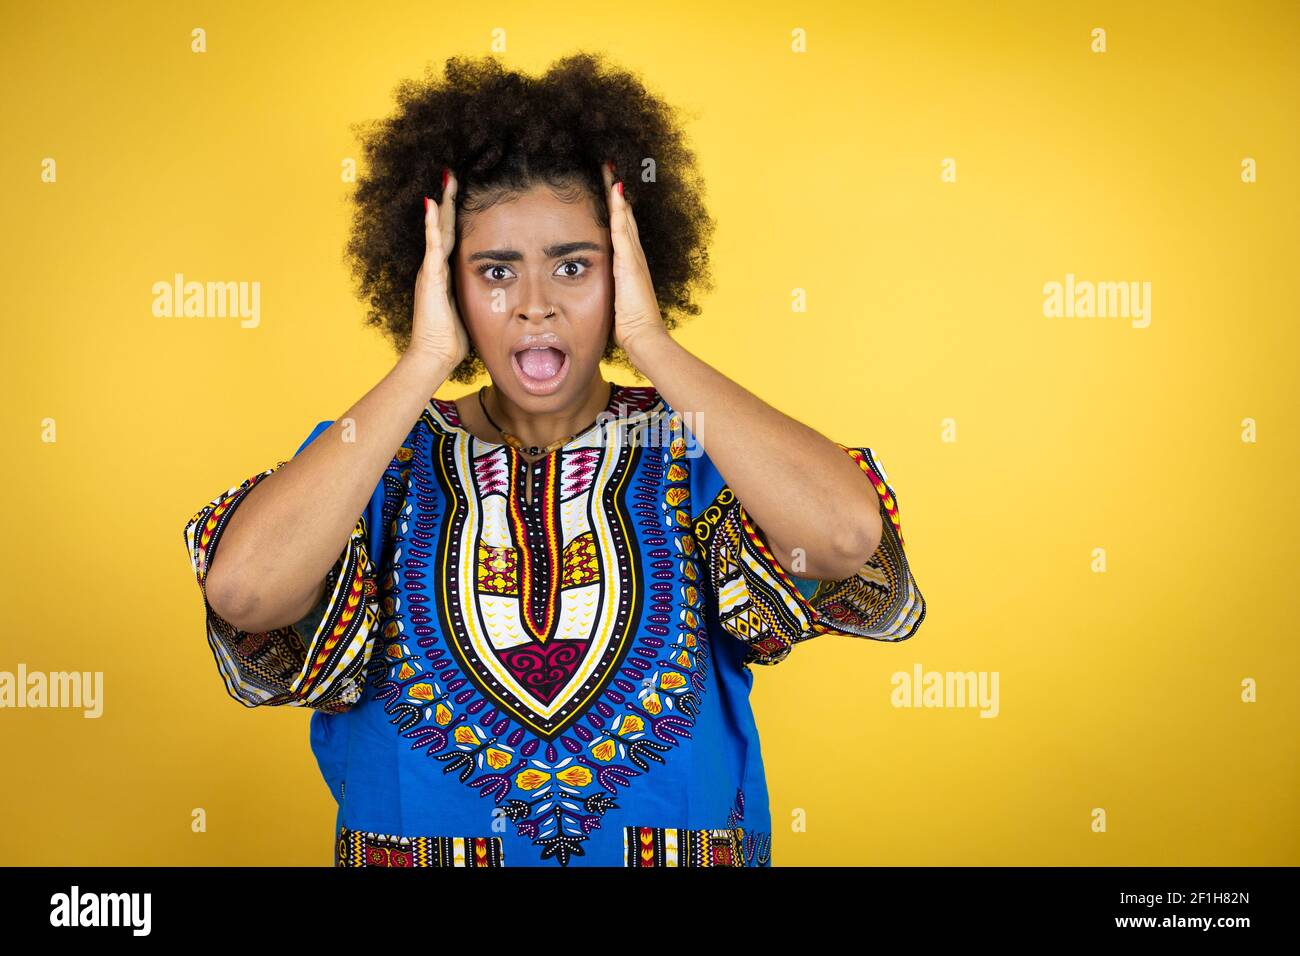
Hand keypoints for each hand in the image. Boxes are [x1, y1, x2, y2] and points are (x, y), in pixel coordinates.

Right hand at [407, 169, 469, 366]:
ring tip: (446, 180)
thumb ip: (475, 298)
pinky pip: (433, 245)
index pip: (453, 238)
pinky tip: (433, 205)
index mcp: (445, 275)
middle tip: (452, 175)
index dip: (456, 217)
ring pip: (438, 230)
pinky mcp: (430, 278)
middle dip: (449, 201)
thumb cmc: (451, 340)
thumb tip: (495, 298)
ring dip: (442, 204)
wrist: (434, 355)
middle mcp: (435, 268)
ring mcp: (430, 271)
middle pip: (445, 227)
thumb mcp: (468, 311)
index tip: (462, 196)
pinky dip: (433, 224)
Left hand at [602, 161, 668, 357]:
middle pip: (624, 215)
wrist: (644, 337)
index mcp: (629, 264)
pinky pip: (622, 230)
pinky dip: (619, 210)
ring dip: (617, 193)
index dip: (614, 207)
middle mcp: (634, 256)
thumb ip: (610, 293)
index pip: (620, 228)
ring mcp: (633, 258)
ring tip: (610, 168)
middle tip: (609, 165)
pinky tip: (614, 191)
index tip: (607, 187)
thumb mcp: (615, 303)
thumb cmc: (629, 326)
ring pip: (624, 216)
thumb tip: (602, 295)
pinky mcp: (629, 263)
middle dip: (615, 191)